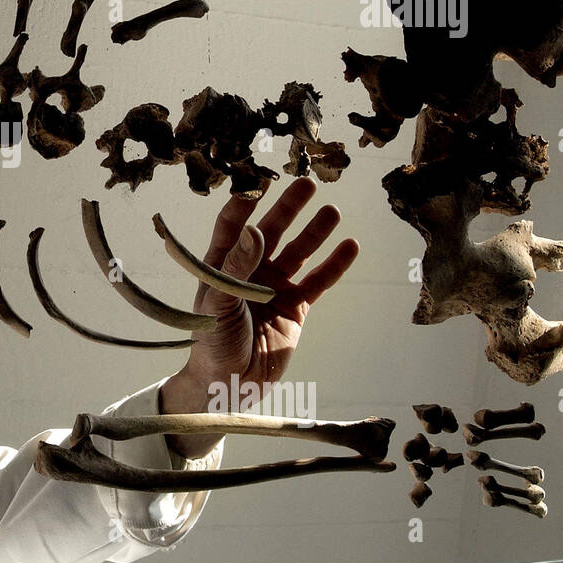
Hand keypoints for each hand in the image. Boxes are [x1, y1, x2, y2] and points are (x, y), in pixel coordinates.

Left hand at [159, 177, 358, 454]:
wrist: (230, 383)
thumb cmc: (211, 342)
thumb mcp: (218, 304)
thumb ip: (236, 269)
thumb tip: (254, 230)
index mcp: (221, 264)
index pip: (233, 225)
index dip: (245, 202)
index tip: (260, 180)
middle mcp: (249, 270)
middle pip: (270, 230)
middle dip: (288, 208)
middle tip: (306, 184)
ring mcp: (274, 287)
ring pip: (299, 251)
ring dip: (315, 231)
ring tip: (332, 210)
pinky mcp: (295, 307)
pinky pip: (318, 281)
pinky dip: (334, 265)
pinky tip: (350, 246)